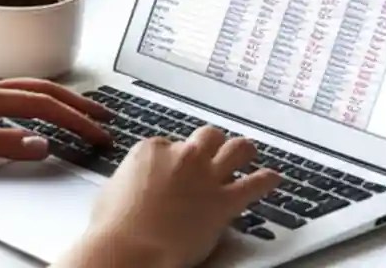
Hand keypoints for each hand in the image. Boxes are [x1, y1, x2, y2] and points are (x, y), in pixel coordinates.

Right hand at [59, 127, 280, 267]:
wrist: (130, 248)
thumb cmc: (114, 227)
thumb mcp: (113, 191)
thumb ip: (133, 179)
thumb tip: (136, 184)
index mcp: (152, 149)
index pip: (171, 144)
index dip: (175, 159)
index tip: (176, 172)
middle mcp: (183, 156)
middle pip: (207, 137)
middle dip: (211, 146)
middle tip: (213, 157)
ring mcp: (206, 176)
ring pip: (238, 148)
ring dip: (243, 152)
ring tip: (248, 155)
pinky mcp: (225, 201)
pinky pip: (256, 184)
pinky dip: (266, 181)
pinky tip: (272, 179)